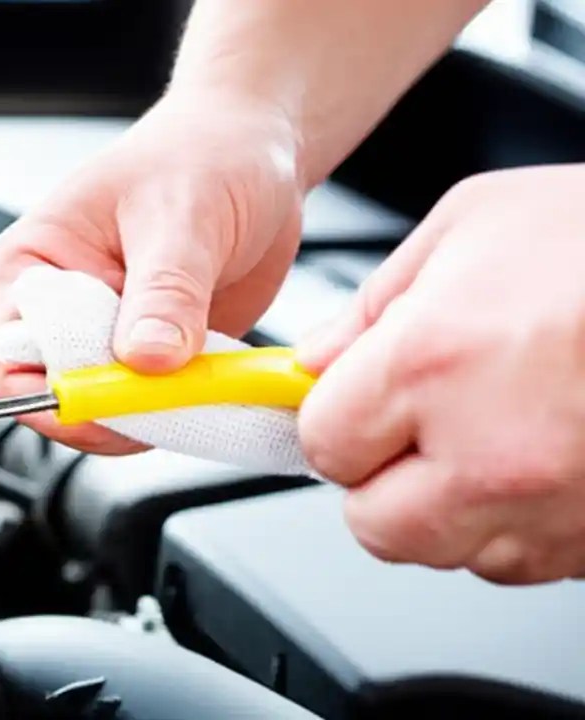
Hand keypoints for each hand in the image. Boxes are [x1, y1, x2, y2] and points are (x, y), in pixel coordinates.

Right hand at [0, 91, 305, 453]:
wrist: (257, 148)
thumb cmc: (202, 155)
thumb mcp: (183, 217)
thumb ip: (165, 292)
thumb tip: (146, 358)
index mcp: (29, 267)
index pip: (11, 358)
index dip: (59, 391)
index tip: (119, 396)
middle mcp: (56, 310)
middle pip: (58, 396)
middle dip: (113, 411)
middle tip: (173, 396)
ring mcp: (104, 336)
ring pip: (108, 412)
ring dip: (155, 413)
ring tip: (202, 383)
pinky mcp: (149, 354)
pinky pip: (152, 407)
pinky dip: (183, 409)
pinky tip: (213, 385)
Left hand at [296, 164, 584, 584]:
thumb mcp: (472, 224)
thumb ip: (371, 306)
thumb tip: (314, 360)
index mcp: (431, 366)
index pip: (322, 445)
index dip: (334, 420)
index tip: (353, 402)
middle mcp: (490, 454)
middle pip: (376, 526)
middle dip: (381, 480)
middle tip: (416, 427)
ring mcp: (559, 509)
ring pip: (454, 554)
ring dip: (454, 507)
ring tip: (498, 429)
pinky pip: (531, 560)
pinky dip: (524, 522)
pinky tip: (549, 453)